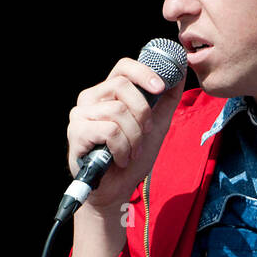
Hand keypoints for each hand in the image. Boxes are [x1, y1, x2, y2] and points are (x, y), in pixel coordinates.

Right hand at [66, 57, 186, 214]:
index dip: (144, 72)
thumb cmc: (133, 157)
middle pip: (122, 86)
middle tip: (144, 133)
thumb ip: (167, 100)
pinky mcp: (76, 133)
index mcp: (107, 93)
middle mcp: (90, 99)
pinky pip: (110, 131)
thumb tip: (180, 72)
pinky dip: (122, 149)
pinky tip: (121, 159)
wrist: (116, 190)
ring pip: (118, 111)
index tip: (161, 87)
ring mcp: (80, 115)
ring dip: (134, 137)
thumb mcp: (156, 125)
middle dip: (142, 113)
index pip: (123, 67)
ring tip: (131, 152)